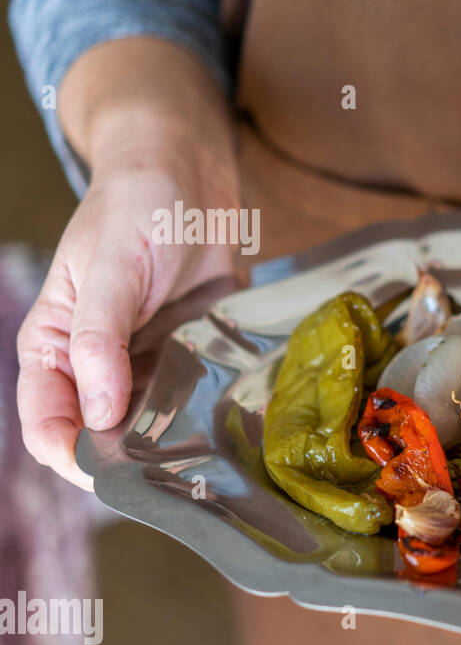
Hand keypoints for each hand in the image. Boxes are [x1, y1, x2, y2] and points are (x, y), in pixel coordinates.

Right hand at [17, 136, 235, 489]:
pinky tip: (229, 429)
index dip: (71, 455)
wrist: (189, 172)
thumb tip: (96, 412)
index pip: (46, 423)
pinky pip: (191, 399)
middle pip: (99, 436)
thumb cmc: (138, 207)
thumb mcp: (113, 268)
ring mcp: (143, 362)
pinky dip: (205, 416)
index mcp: (55, 344)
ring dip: (172, 444)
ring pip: (148, 426)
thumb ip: (99, 339)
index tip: (113, 472)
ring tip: (205, 458)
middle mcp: (95, 363)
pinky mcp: (186, 354)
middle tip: (171, 472)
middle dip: (129, 459)